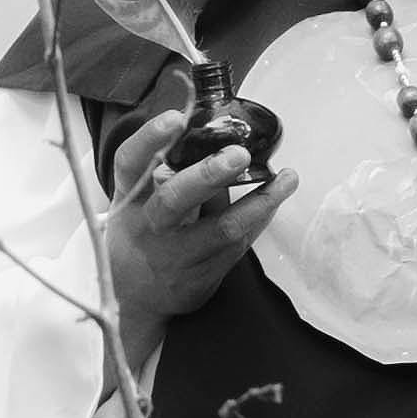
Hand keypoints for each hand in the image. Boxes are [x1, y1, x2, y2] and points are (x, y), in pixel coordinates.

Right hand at [102, 102, 290, 371]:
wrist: (137, 300)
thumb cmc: (145, 234)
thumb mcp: (142, 201)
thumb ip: (175, 173)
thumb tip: (220, 137)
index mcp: (130, 199)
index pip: (129, 163)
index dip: (149, 139)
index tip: (175, 117)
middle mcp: (147, 228)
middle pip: (174, 200)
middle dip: (208, 175)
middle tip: (239, 154)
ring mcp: (174, 257)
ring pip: (220, 230)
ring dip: (258, 201)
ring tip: (286, 178)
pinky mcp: (200, 277)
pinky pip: (237, 245)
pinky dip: (259, 218)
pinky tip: (276, 198)